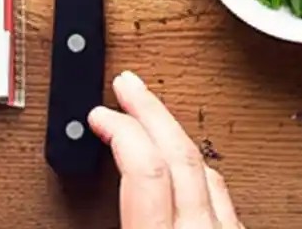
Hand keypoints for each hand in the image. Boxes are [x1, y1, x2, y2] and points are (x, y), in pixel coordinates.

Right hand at [88, 71, 242, 228]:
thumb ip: (104, 220)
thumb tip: (77, 213)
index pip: (145, 167)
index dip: (121, 131)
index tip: (100, 115)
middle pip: (180, 152)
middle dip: (150, 110)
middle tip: (128, 85)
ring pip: (207, 167)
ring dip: (176, 135)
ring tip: (154, 116)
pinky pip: (224, 194)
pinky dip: (200, 168)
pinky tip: (190, 166)